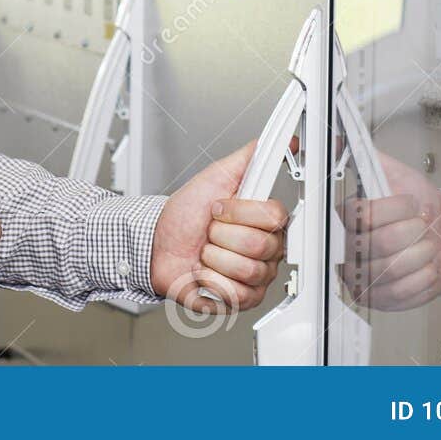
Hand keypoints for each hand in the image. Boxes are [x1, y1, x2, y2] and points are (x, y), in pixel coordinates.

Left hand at [149, 139, 287, 314]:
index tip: (218, 207)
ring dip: (213, 257)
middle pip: (259, 245)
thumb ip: (250, 157)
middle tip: (209, 231)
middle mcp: (266, 250)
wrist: (156, 244)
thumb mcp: (216, 176)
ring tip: (205, 251)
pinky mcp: (241, 300)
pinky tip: (204, 271)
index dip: (240, 211)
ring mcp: (255, 277)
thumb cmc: (184, 214)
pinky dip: (209, 279)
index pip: (273, 216)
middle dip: (221, 234)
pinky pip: (235, 294)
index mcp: (264, 220)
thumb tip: (283, 139)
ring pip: (246, 270)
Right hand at [337, 150, 440, 310]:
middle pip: (379, 243)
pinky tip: (427, 264)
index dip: (393, 209)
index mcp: (347, 218)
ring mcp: (362, 278)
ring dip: (422, 253)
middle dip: (413, 231)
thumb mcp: (397, 175)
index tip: (410, 203)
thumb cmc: (422, 209)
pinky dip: (426, 275)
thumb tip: (341, 139)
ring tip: (427, 244)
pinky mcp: (379, 300)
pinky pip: (405, 291)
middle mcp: (348, 249)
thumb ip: (369, 157)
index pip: (360, 214)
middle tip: (422, 225)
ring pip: (393, 268)